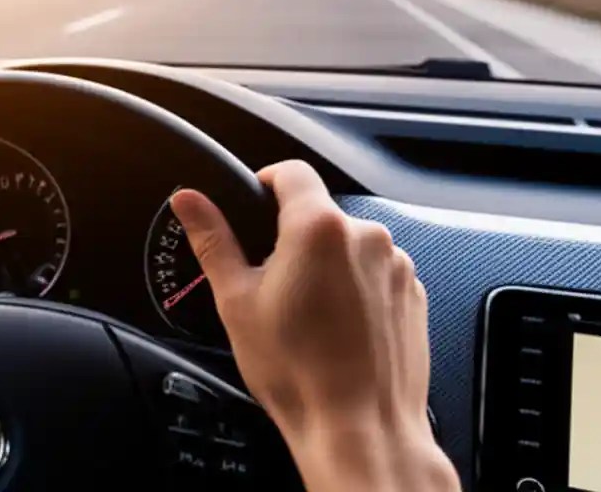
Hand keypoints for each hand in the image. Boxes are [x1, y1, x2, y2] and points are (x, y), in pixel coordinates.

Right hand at [171, 161, 457, 491]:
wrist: (359, 428)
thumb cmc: (298, 373)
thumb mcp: (236, 301)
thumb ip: (213, 239)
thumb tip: (187, 200)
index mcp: (318, 228)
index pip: (291, 172)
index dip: (265, 183)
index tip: (253, 207)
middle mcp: (366, 237)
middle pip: (319, 214)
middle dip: (292, 240)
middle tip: (271, 285)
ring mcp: (396, 266)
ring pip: (348, 246)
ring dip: (327, 266)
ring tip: (308, 317)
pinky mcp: (413, 293)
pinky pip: (375, 274)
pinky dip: (355, 290)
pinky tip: (337, 329)